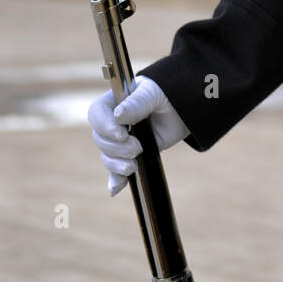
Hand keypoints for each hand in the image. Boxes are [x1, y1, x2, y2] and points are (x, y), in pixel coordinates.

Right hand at [88, 74, 189, 196]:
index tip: (122, 134)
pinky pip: (117, 169)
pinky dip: (116, 179)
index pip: (96, 114)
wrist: (186, 109)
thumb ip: (138, 102)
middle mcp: (113, 120)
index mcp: (115, 100)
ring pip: (107, 155)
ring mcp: (121, 139)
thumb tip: (118, 116)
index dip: (105, 126)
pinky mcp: (130, 154)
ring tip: (134, 165)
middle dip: (117, 148)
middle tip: (138, 148)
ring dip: (117, 164)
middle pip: (100, 138)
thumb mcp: (155, 93)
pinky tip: (116, 189)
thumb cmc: (168, 93)